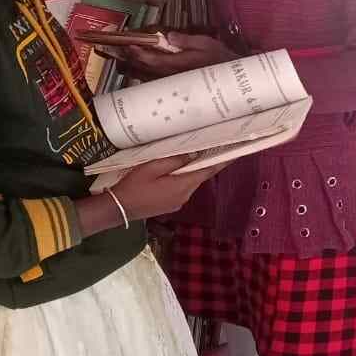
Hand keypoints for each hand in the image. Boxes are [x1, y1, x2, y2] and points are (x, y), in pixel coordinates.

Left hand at [109, 31, 237, 79]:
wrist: (231, 78)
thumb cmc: (220, 58)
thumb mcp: (205, 43)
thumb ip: (185, 40)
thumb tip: (169, 36)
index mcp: (177, 64)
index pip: (151, 59)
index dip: (138, 53)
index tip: (129, 45)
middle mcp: (172, 74)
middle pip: (146, 68)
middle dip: (133, 59)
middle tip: (123, 49)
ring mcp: (174, 81)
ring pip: (149, 75)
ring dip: (137, 67)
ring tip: (128, 59)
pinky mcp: (177, 83)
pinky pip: (157, 79)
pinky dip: (147, 72)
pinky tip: (143, 68)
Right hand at [111, 155, 230, 220]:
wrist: (119, 209)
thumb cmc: (135, 186)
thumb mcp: (153, 167)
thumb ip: (175, 160)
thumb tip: (194, 154)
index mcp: (184, 185)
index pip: (209, 170)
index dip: (223, 161)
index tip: (235, 152)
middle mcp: (185, 195)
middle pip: (200, 175)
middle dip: (207, 162)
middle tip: (216, 146)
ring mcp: (178, 201)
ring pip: (190, 181)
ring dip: (193, 169)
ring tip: (197, 154)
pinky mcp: (170, 204)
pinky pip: (181, 187)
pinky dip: (183, 177)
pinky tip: (178, 169)